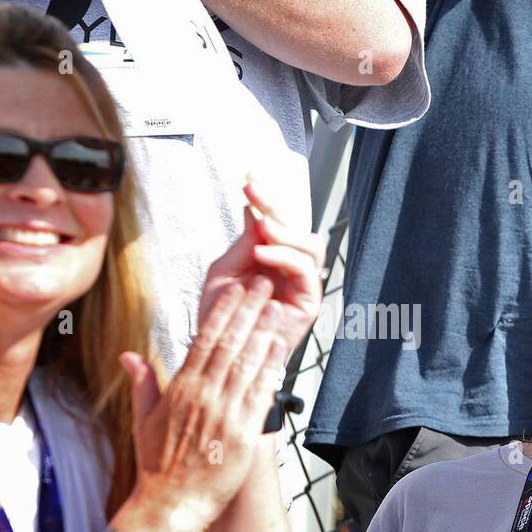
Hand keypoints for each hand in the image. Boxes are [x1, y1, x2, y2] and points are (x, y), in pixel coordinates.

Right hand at [118, 275, 288, 531]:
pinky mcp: (243, 435)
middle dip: (247, 311)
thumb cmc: (158, 466)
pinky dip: (271, 370)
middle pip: (229, 344)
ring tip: (276, 307)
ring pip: (247, 364)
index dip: (222, 311)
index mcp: (181, 389)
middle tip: (262, 285)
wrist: (171, 504)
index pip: (204, 340)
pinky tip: (280, 349)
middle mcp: (204, 397)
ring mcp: (225, 415)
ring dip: (263, 332)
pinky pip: (260, 396)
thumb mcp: (143, 420)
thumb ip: (142, 383)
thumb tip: (128, 355)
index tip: (235, 290)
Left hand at [199, 179, 324, 364]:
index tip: (249, 179)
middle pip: (299, 227)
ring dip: (286, 232)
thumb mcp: (224, 271)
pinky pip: (306, 271)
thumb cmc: (221, 316)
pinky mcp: (308, 301)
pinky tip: (263, 253)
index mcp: (273, 256)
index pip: (279, 221)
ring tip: (261, 229)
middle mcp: (291, 267)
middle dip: (278, 207)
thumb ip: (242, 243)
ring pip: (311, 245)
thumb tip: (252, 209)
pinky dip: (286, 257)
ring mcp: (302, 284)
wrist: (220, 352)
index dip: (268, 199)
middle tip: (254, 194)